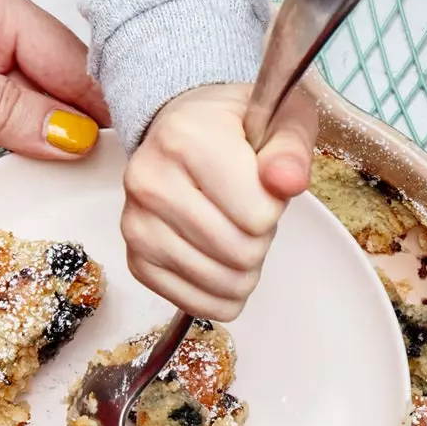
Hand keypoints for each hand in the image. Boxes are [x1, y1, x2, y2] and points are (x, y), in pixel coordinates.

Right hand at [122, 83, 317, 321]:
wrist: (184, 132)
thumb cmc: (236, 130)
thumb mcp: (279, 121)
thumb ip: (290, 150)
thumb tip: (287, 181)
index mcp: (185, 140)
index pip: (257, 215)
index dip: (273, 208)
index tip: (260, 186)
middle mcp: (149, 181)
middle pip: (240, 252)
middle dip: (260, 239)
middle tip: (248, 211)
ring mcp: (136, 224)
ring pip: (221, 282)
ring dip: (243, 268)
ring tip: (233, 230)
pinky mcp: (136, 260)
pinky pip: (196, 303)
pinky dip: (221, 295)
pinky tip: (221, 264)